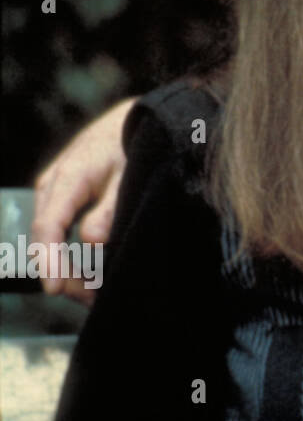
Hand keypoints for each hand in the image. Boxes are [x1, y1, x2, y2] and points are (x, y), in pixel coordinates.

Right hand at [32, 96, 136, 303]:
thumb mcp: (129, 173)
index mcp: (68, 178)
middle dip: (66, 273)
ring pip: (53, 238)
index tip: (56, 287)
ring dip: (71, 267)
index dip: (50, 260)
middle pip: (47, 239)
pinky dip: (73, 254)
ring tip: (96, 293)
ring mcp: (55, 192)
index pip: (48, 226)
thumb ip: (111, 207)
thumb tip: (92, 240)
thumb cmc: (133, 146)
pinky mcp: (63, 198)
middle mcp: (53, 187)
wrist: (137, 121)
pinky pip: (60, 231)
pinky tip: (93, 273)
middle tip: (92, 299)